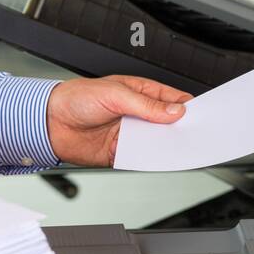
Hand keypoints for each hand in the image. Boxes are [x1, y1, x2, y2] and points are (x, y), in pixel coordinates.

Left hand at [47, 75, 193, 167]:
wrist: (49, 122)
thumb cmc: (76, 98)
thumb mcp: (115, 94)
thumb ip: (146, 105)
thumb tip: (175, 111)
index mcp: (140, 92)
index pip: (172, 99)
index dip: (188, 107)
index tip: (203, 116)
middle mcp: (138, 113)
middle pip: (169, 124)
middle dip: (182, 129)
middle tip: (197, 135)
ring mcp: (130, 133)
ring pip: (158, 142)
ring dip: (168, 146)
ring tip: (181, 149)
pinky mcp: (121, 152)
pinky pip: (142, 158)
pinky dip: (152, 160)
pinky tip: (160, 160)